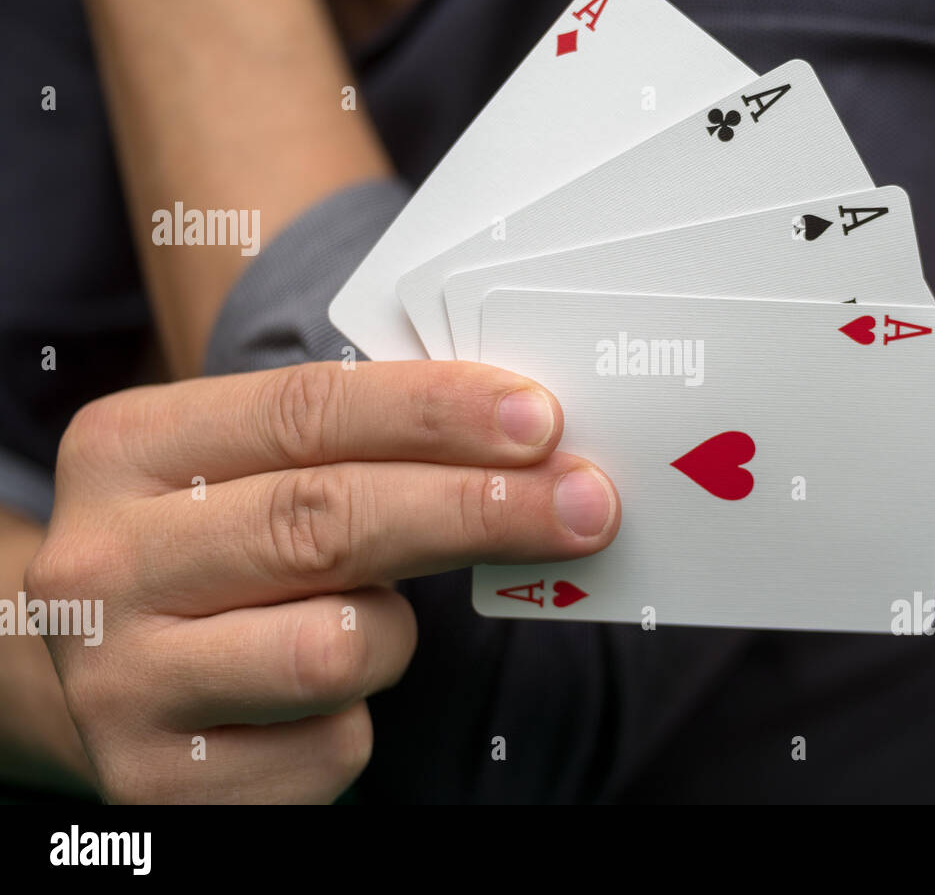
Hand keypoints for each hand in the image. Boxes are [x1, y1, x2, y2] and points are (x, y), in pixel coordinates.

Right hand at [26, 361, 618, 802]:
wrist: (93, 681)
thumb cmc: (212, 555)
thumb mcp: (244, 473)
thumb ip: (354, 446)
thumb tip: (526, 441)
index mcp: (129, 449)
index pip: (306, 410)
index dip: (435, 411)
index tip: (540, 420)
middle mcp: (106, 563)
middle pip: (327, 519)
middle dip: (477, 507)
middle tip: (585, 503)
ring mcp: (123, 681)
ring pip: (336, 646)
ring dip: (395, 635)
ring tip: (368, 623)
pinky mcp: (163, 781)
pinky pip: (332, 743)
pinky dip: (356, 720)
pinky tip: (313, 705)